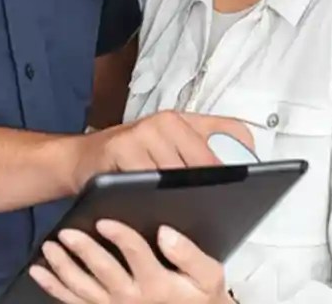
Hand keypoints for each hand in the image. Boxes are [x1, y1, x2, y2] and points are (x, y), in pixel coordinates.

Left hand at [28, 220, 233, 303]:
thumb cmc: (200, 297)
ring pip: (83, 287)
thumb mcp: (208, 277)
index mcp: (157, 283)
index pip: (135, 254)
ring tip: (49, 247)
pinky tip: (39, 272)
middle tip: (66, 233)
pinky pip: (74, 301)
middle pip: (103, 270)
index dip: (119, 236)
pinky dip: (54, 288)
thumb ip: (189, 254)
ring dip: (63, 267)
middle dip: (83, 250)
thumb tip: (166, 233)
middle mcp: (132, 297)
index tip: (103, 221)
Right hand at [68, 111, 252, 193]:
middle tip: (215, 208)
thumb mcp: (162, 151)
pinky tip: (154, 206)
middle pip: (208, 161)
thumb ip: (192, 160)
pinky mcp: (122, 147)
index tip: (253, 178)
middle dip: (213, 187)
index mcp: (182, 120)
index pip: (232, 130)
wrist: (78, 159)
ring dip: (183, 197)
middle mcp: (166, 121)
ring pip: (180, 174)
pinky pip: (149, 180)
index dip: (247, 153)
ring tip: (183, 210)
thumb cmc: (125, 161)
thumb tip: (232, 182)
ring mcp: (144, 132)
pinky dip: (155, 198)